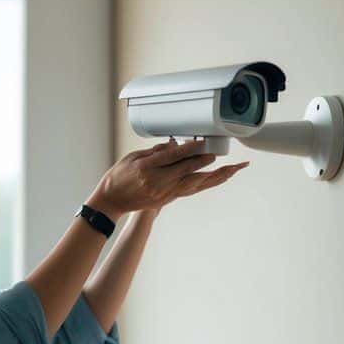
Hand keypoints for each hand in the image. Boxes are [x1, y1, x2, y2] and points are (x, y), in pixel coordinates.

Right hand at [89, 138, 249, 215]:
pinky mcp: (167, 199)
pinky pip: (191, 190)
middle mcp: (157, 182)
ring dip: (215, 176)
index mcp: (147, 168)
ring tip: (232, 169)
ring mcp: (164, 193)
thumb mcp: (133, 158)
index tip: (201, 142)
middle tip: (220, 153)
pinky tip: (218, 178)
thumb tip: (173, 145)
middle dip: (204, 161)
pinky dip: (206, 183)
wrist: (111, 201)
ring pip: (194, 183)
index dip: (189, 149)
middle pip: (186, 170)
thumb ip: (155, 151)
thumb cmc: (118, 177)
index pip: (172, 157)